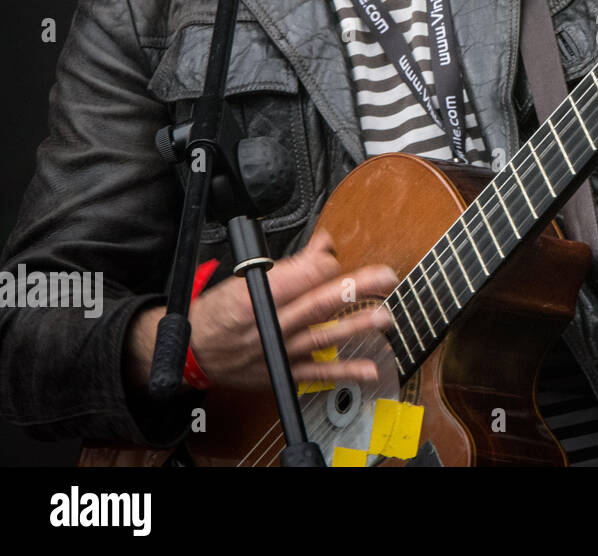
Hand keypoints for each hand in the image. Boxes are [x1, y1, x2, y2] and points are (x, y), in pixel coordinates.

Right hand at [126, 228, 397, 392]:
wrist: (192, 353)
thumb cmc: (218, 312)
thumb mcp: (245, 279)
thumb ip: (291, 265)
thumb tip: (324, 245)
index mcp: (254, 298)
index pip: (298, 278)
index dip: (323, 265)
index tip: (335, 256)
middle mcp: (268, 326)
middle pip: (315, 303)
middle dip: (354, 289)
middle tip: (384, 278)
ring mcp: (278, 352)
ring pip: (321, 337)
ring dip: (355, 327)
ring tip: (384, 317)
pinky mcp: (283, 373)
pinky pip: (317, 373)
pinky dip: (344, 372)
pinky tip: (370, 368)